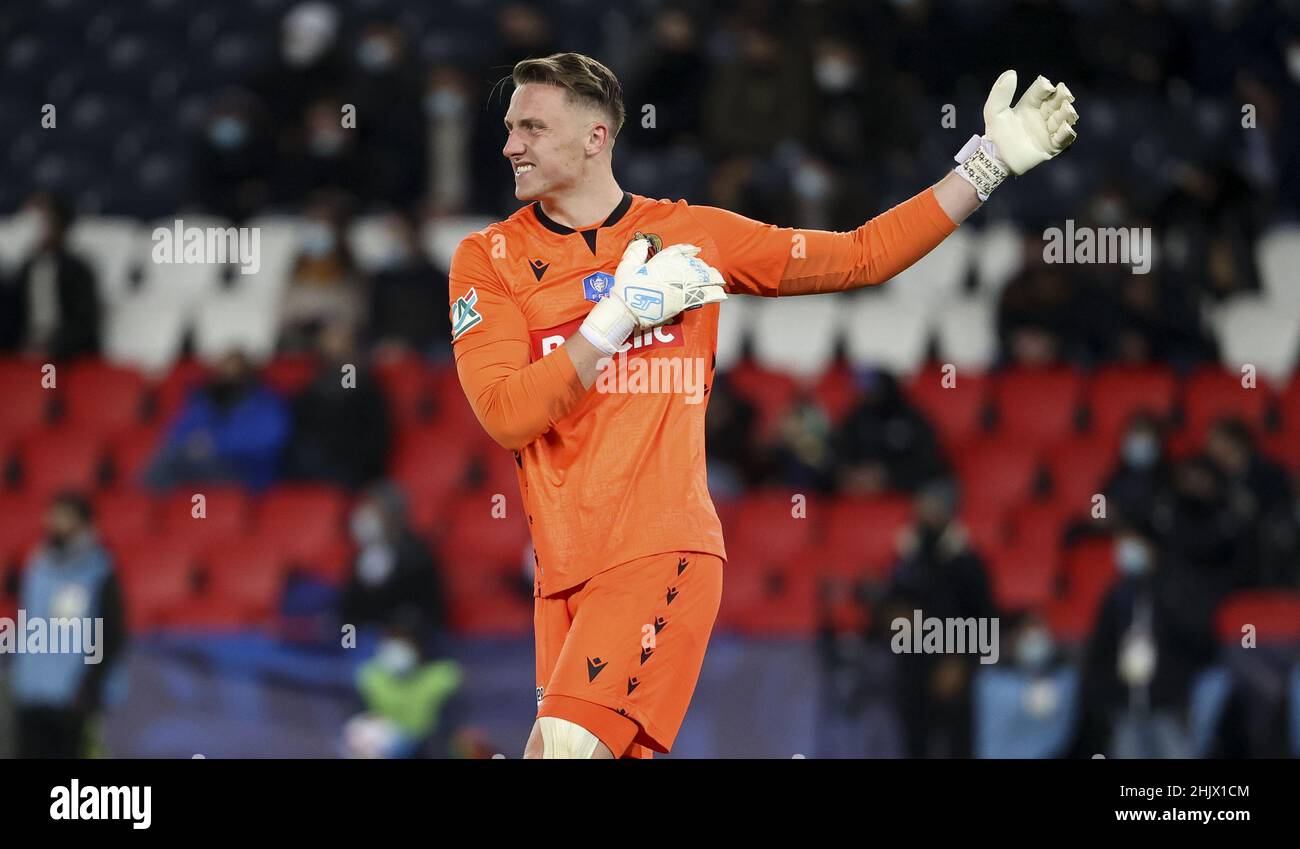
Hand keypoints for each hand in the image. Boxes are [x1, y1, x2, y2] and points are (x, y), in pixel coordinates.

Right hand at [579, 237, 727, 354]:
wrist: (627, 310)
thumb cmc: (625, 289)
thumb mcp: (626, 265)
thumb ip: (635, 252)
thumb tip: (642, 242)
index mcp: (660, 263)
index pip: (677, 252)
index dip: (688, 250)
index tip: (696, 250)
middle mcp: (673, 273)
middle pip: (693, 266)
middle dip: (703, 267)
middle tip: (710, 269)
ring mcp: (678, 287)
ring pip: (700, 280)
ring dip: (711, 279)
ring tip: (720, 280)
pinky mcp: (681, 302)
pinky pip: (701, 296)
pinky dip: (713, 295)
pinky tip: (721, 295)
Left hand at [952, 70, 1078, 201]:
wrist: (996, 158)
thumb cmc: (996, 134)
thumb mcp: (994, 111)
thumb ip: (1000, 93)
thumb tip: (1011, 72)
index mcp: (1029, 105)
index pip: (1042, 91)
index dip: (1046, 87)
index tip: (1047, 86)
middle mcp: (1041, 115)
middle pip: (1057, 102)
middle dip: (1062, 97)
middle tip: (1064, 94)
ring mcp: (1047, 131)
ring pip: (1063, 119)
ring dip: (1066, 114)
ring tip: (1066, 110)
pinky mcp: (1051, 147)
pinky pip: (1063, 139)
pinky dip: (1066, 134)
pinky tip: (1066, 128)